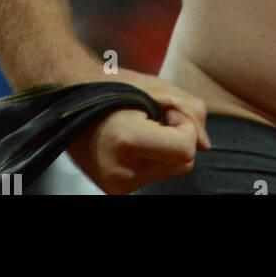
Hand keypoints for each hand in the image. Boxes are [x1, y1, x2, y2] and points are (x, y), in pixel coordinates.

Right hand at [64, 68, 209, 194]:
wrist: (70, 100)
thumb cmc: (114, 86)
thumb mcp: (158, 88)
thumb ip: (191, 112)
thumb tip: (205, 145)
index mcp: (128, 142)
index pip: (185, 151)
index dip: (185, 126)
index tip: (166, 111)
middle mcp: (121, 171)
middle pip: (182, 164)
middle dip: (178, 138)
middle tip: (153, 117)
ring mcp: (116, 185)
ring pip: (170, 171)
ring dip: (166, 148)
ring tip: (141, 127)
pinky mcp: (114, 190)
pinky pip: (152, 175)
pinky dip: (152, 157)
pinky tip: (133, 140)